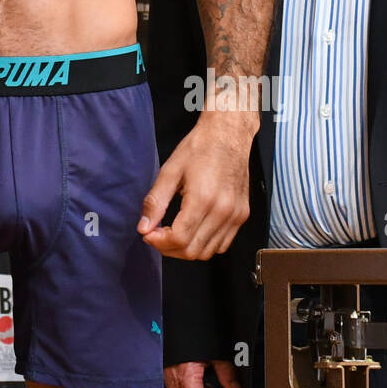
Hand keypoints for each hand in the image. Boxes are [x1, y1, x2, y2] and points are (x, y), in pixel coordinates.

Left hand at [138, 110, 254, 258]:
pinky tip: (192, 230)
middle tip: (156, 235)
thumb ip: (155, 201)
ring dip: (186, 250)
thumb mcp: (170, 170)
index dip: (159, 242)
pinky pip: (222, 244)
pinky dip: (204, 244)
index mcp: (203, 199)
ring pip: (208, 252)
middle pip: (193, 251)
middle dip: (169, 249)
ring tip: (172, 233)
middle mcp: (223, 212)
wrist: (228, 135)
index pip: (179, 239)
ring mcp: (236, 216)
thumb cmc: (199, 148)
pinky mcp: (242, 215)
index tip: (147, 234)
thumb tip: (144, 228)